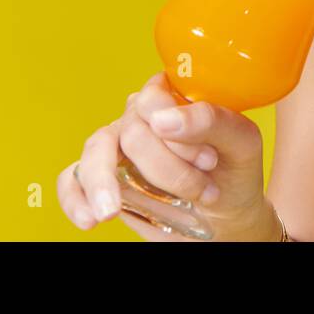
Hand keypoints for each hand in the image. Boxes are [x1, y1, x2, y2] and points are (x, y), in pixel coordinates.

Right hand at [57, 71, 278, 240]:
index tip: (208, 162)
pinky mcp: (103, 179)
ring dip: (103, 182)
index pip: (154, 99)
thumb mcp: (242, 143)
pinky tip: (90, 218)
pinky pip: (71, 179)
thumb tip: (164, 119)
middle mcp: (141, 115)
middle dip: (163, 168)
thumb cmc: (234, 172)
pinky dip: (74, 197)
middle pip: (129, 130)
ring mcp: (118, 147)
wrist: (226, 218)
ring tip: (112, 212)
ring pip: (95, 149)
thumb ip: (212, 121)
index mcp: (173, 95)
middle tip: (199, 190)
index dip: (176, 134)